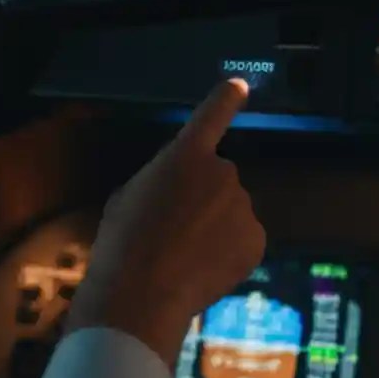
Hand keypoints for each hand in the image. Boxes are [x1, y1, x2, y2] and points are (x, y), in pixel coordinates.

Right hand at [66, 79, 265, 367]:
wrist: (142, 292)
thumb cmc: (122, 240)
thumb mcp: (128, 196)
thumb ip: (159, 183)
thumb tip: (173, 192)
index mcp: (186, 155)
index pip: (210, 117)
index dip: (225, 100)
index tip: (240, 85)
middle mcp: (223, 172)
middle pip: (218, 179)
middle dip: (203, 197)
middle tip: (174, 228)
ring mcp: (244, 207)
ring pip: (231, 212)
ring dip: (216, 226)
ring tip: (185, 256)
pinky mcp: (256, 241)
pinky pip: (243, 240)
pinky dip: (229, 252)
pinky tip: (203, 270)